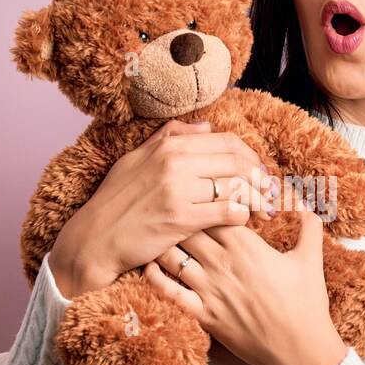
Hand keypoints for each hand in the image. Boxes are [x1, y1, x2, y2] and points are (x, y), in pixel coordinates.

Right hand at [48, 119, 277, 297]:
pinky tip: (244, 222)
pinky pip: (227, 212)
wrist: (95, 238)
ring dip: (256, 198)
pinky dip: (243, 216)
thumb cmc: (116, 200)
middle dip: (260, 177)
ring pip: (236, 186)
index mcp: (169, 145)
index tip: (259, 171)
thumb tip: (206, 126)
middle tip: (269, 192)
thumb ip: (171, 137)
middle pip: (238, 162)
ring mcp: (178, 190)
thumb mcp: (136, 159)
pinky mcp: (181, 219)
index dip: (251, 156)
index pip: (227, 141)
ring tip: (263, 209)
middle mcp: (175, 163)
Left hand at [142, 204, 347, 364]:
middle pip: (187, 229)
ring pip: (171, 256)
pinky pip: (168, 292)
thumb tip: (306, 204)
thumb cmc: (306, 304)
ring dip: (163, 243)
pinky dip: (154, 277)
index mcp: (245, 246)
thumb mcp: (312, 258)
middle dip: (179, 217)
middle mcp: (222, 263)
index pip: (213, 210)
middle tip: (171, 211)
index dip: (205, 201)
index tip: (202, 198)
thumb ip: (308, 225)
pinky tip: (148, 267)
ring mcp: (209, 289)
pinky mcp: (202, 314)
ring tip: (156, 236)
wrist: (299, 349)